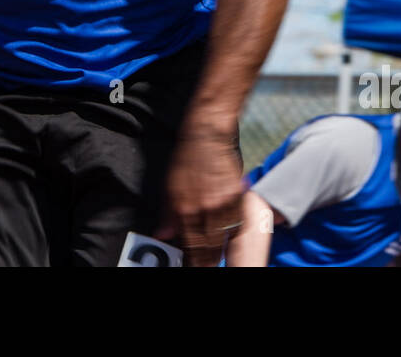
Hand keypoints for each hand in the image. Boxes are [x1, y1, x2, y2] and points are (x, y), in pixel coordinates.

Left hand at [158, 121, 243, 267]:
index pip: (189, 245)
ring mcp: (222, 202)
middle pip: (208, 247)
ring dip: (219, 251)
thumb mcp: (169, 185)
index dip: (191, 260)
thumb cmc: (187, 157)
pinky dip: (232, 233)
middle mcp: (203, 207)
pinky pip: (236, 222)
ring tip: (215, 259)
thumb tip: (163, 235)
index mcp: (184, 207)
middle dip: (206, 261)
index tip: (191, 266)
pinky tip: (228, 238)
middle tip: (204, 267)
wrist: (207, 134)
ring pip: (224, 238)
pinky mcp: (237, 195)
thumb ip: (168, 213)